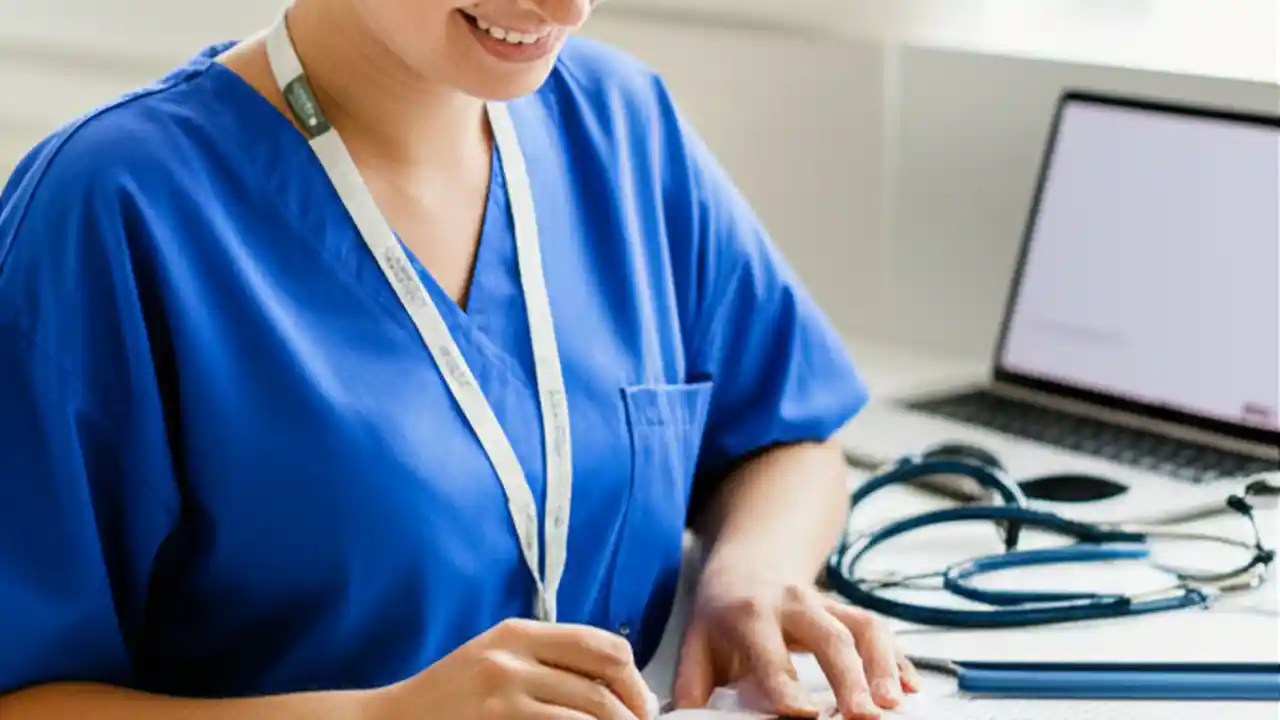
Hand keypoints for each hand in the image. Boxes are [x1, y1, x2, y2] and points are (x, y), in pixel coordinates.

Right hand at [373, 618, 654, 719]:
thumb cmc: (448, 698)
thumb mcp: (495, 660)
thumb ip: (546, 662)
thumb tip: (616, 686)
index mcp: (518, 633)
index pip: (602, 646)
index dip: (634, 679)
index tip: (644, 706)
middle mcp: (512, 658)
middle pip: (601, 685)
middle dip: (632, 714)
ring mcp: (502, 696)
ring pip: (586, 716)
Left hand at [672, 560, 920, 719]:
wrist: (750, 560)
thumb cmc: (724, 610)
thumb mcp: (697, 641)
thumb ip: (693, 684)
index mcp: (748, 614)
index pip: (769, 652)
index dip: (786, 684)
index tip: (807, 714)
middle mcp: (792, 604)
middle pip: (829, 636)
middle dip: (850, 677)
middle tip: (864, 716)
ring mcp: (826, 604)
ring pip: (863, 627)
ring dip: (884, 665)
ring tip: (896, 704)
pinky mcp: (847, 610)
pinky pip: (879, 629)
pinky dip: (899, 658)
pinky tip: (913, 687)